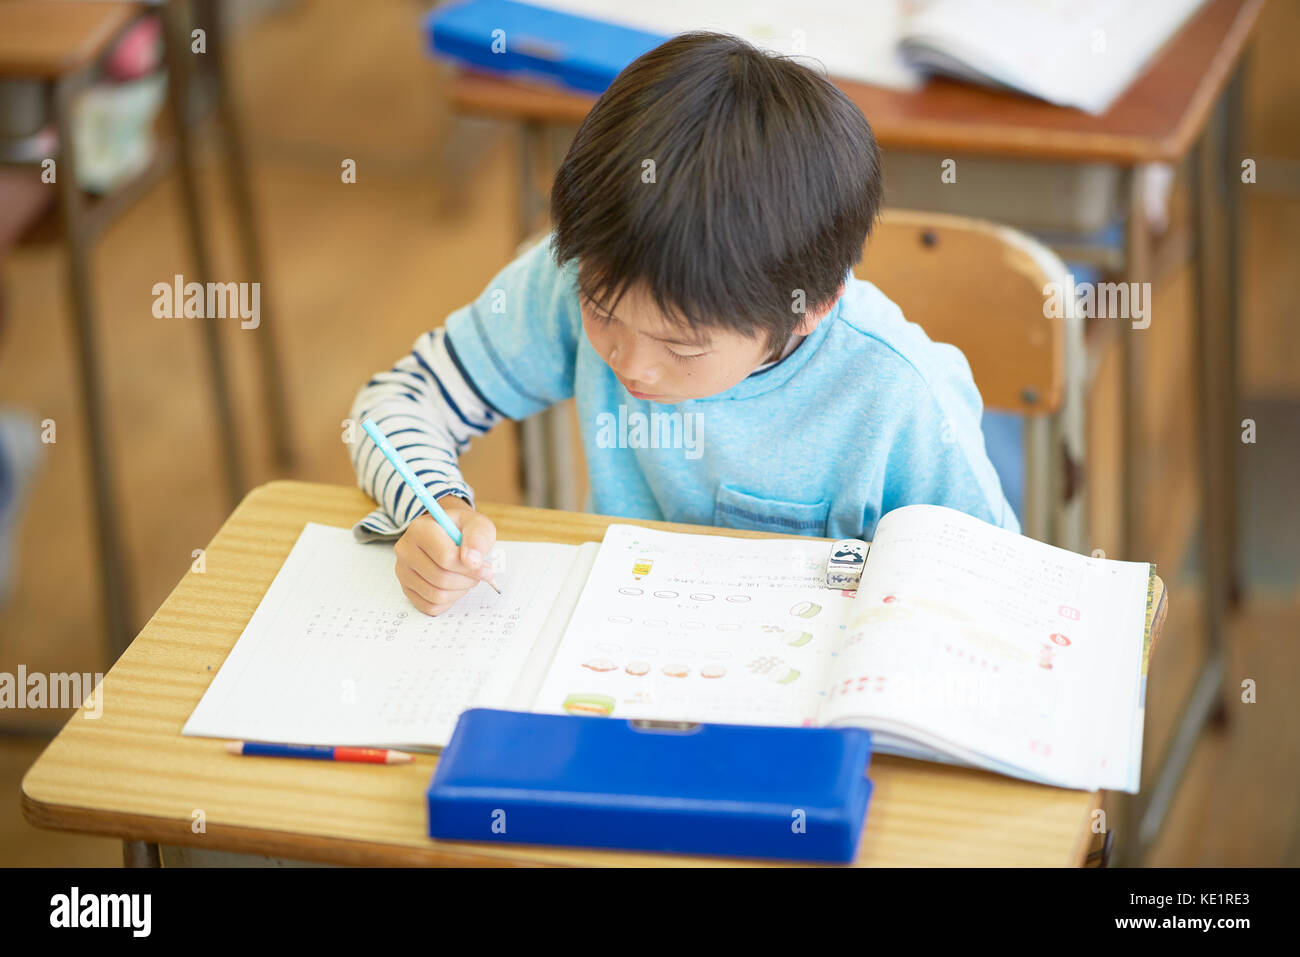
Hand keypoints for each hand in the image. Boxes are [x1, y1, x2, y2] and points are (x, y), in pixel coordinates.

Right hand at [394, 494, 496, 614]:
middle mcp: (405, 549)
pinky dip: (448, 601)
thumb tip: (472, 561)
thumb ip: (478, 538)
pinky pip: (429, 606)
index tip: (487, 569)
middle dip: (467, 580)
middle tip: (478, 573)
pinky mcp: (406, 587)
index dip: (471, 569)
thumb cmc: (462, 529)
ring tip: (466, 577)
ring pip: (435, 595)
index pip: (446, 558)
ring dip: (459, 591)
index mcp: (420, 529)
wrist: (448, 533)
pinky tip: (454, 586)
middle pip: (441, 579)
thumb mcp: (477, 525)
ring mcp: (403, 570)